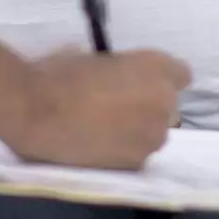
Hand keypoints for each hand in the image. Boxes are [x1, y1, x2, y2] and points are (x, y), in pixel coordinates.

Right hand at [0, 49, 190, 169]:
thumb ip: (119, 67)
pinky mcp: (137, 162)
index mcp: (155, 66)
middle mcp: (163, 100)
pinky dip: (125, 150)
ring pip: (155, 132)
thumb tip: (115, 73)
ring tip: (107, 128)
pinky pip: (139, 154)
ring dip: (139, 129)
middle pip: (169, 105)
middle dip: (150, 105)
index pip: (181, 74)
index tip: (144, 82)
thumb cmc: (61, 72)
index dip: (162, 78)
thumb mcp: (96, 56)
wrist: (37, 109)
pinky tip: (101, 144)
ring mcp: (152, 135)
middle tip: (119, 106)